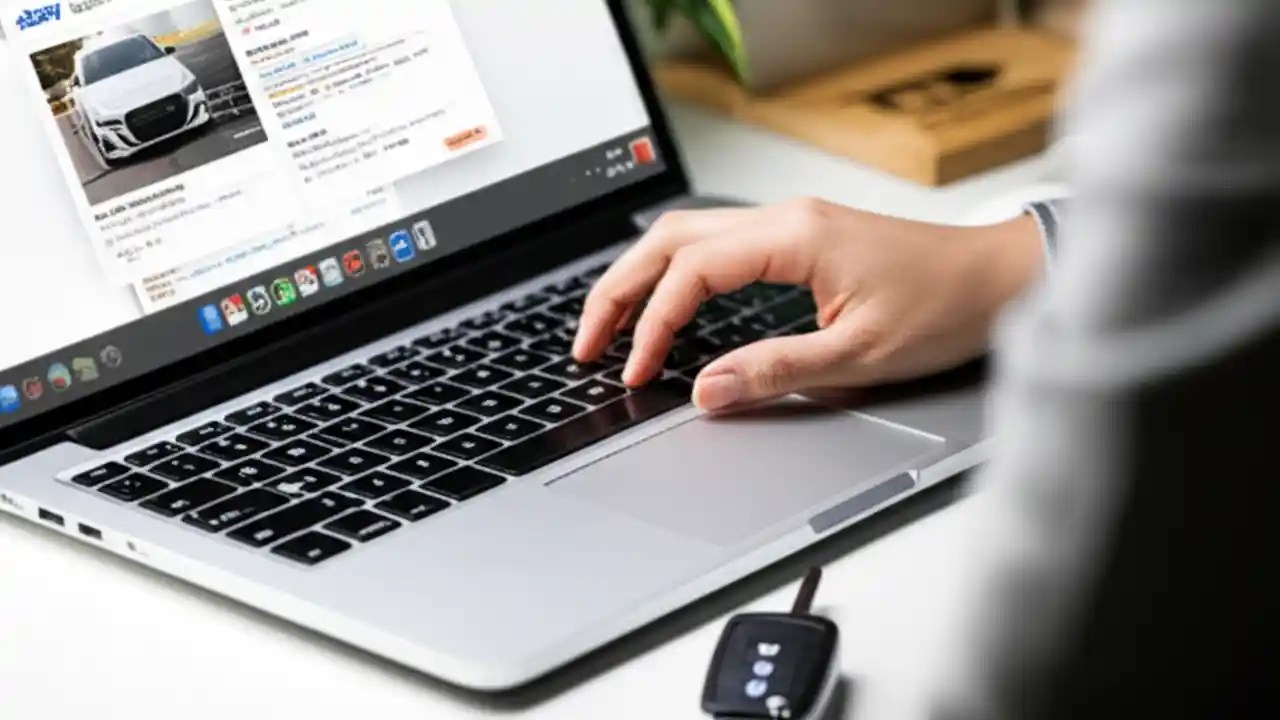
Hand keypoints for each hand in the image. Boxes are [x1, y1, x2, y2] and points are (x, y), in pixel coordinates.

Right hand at [573, 198, 1043, 410]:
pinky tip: (668, 307)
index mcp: (794, 235)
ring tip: (611, 326)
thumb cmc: (947, 308)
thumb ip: (773, 372)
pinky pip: (718, 247)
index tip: (638, 370)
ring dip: (643, 278)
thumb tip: (704, 392)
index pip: (692, 271)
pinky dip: (679, 276)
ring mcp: (791, 223)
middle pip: (671, 239)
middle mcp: (785, 217)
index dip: (653, 323)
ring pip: (689, 237)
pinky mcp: (800, 238)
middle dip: (620, 290)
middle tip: (587, 342)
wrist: (1003, 279)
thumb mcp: (858, 355)